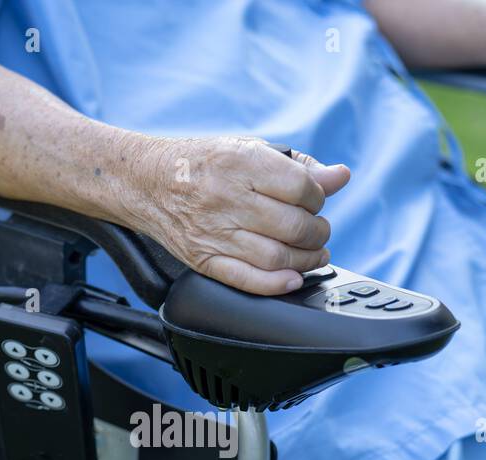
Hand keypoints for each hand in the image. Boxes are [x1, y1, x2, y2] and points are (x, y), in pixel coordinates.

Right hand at [126, 135, 350, 294]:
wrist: (146, 183)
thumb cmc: (202, 164)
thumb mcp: (248, 150)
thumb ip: (297, 165)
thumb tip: (340, 176)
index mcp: (240, 163)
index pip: (301, 188)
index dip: (319, 198)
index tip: (315, 200)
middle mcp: (226, 198)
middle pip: (294, 226)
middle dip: (317, 231)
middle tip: (317, 230)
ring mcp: (214, 233)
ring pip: (277, 257)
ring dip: (306, 260)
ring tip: (312, 253)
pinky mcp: (204, 260)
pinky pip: (248, 280)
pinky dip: (278, 284)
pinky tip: (293, 277)